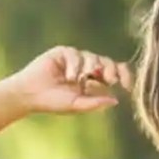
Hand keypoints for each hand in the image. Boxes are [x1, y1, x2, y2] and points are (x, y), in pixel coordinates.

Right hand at [5, 46, 132, 114]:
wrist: (30, 95)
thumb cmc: (52, 103)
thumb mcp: (76, 105)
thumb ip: (95, 103)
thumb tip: (116, 100)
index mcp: (93, 81)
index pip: (114, 73)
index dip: (124, 76)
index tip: (128, 86)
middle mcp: (86, 68)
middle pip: (107, 63)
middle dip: (111, 70)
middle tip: (110, 80)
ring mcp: (75, 59)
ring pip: (92, 58)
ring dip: (88, 68)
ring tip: (77, 80)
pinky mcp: (63, 52)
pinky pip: (75, 54)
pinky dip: (75, 65)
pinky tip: (69, 76)